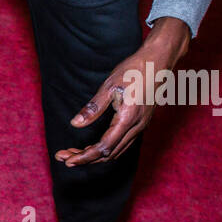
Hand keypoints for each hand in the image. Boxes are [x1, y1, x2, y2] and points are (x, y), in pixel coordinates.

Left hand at [56, 16, 190, 166]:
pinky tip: (92, 146)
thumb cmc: (134, 69)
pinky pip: (122, 144)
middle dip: (85, 158)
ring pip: (116, 151)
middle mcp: (137, 127)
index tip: (67, 160)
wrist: (158, 61)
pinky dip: (105, 149)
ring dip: (94, 155)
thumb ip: (93, 108)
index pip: (104, 147)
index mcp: (128, 118)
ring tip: (73, 153)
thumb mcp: (109, 86)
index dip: (84, 156)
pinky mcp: (141, 123)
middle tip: (63, 157)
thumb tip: (75, 124)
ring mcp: (141, 126)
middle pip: (109, 154)